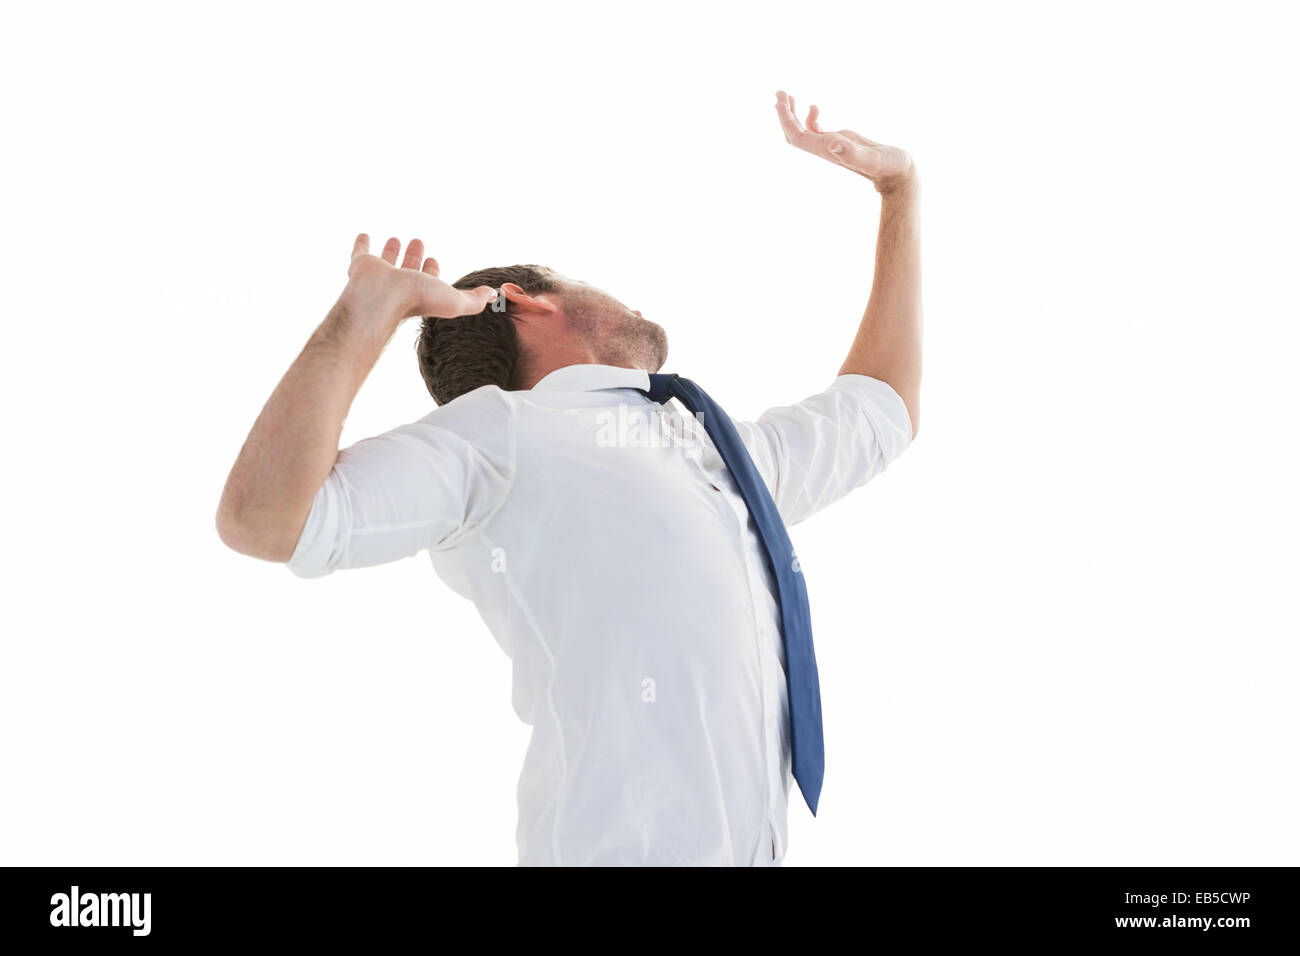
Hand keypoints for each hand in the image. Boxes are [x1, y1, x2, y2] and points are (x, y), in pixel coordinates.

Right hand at [343, 234, 496, 318]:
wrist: (382, 297)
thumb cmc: (417, 300)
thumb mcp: (454, 300)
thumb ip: (474, 300)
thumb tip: (492, 295)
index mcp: (419, 293)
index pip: (428, 281)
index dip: (432, 271)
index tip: (434, 260)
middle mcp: (399, 286)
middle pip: (408, 269)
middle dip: (414, 256)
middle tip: (419, 242)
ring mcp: (379, 277)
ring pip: (387, 261)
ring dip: (393, 251)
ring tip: (397, 238)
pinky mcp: (361, 266)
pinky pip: (360, 252)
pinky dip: (362, 244)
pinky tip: (364, 235)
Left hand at [774, 91, 914, 192]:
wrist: (897, 175)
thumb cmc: (887, 167)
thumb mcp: (871, 158)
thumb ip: (852, 153)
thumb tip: (833, 144)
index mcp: (827, 151)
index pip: (798, 137)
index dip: (786, 120)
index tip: (780, 102)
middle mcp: (825, 149)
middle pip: (794, 134)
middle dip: (784, 114)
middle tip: (779, 92)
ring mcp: (831, 146)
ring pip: (802, 132)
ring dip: (792, 114)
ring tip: (786, 95)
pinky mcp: (840, 142)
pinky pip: (816, 131)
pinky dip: (809, 117)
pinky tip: (813, 107)